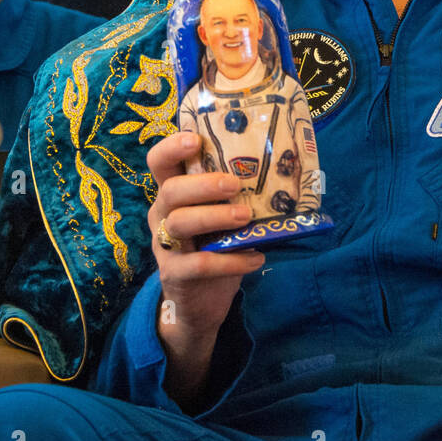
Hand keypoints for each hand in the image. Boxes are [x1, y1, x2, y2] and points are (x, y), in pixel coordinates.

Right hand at [146, 132, 262, 402]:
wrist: (201, 300)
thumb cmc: (216, 245)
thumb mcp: (222, 216)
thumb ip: (237, 195)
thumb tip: (282, 169)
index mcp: (173, 192)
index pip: (159, 162)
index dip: (171, 146)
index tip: (196, 139)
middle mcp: (162, 214)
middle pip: (170, 190)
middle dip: (202, 184)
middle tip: (234, 185)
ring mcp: (165, 245)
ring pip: (180, 223)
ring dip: (215, 217)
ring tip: (246, 217)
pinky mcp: (174, 274)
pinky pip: (198, 264)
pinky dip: (230, 261)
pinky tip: (256, 258)